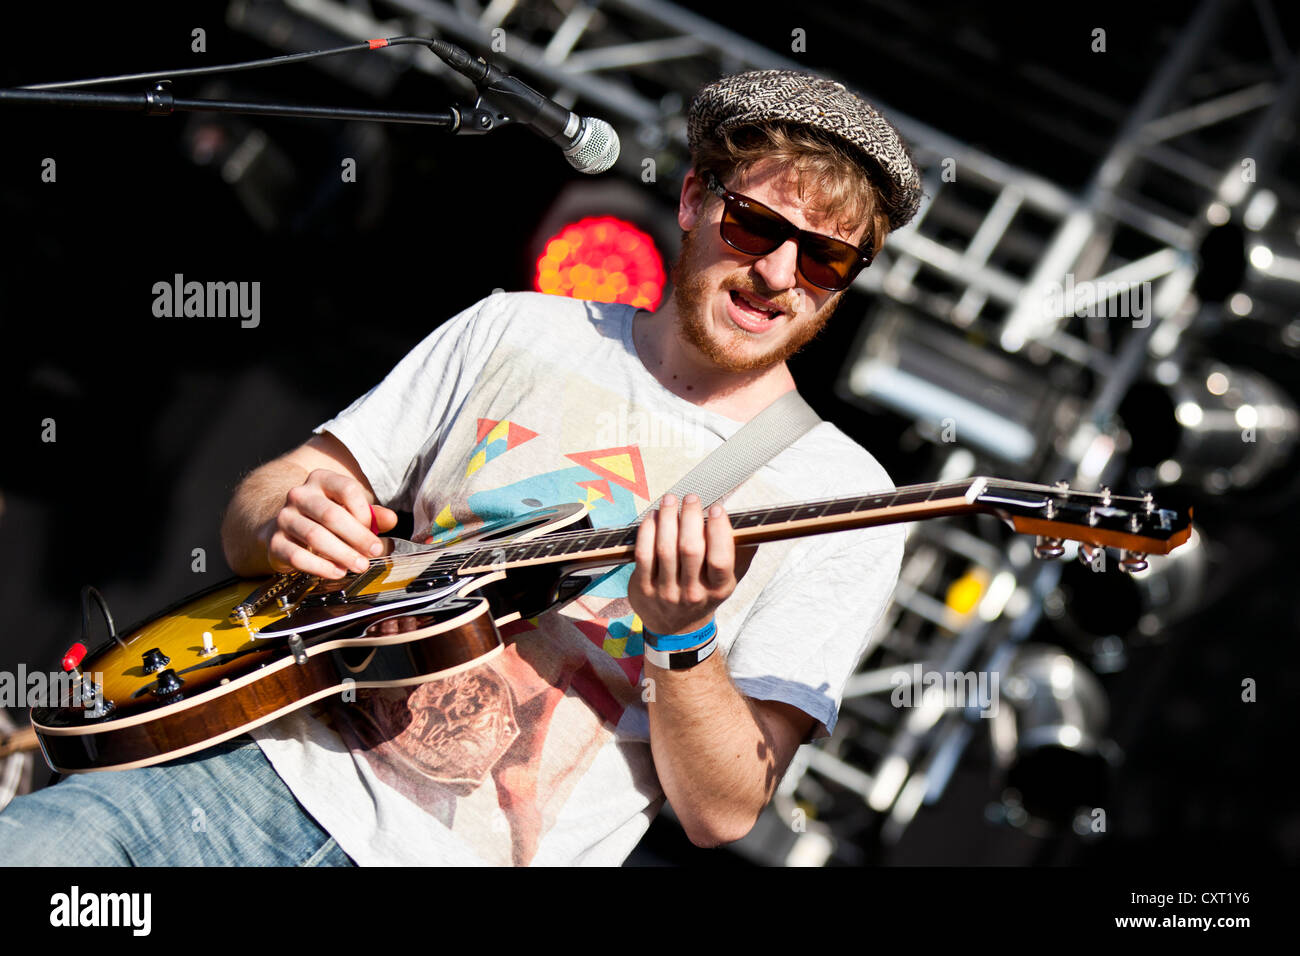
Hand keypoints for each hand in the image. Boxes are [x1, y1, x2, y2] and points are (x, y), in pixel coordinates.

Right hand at [261, 469, 397, 578]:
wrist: (285, 528)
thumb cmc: (326, 518)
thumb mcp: (351, 511)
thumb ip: (372, 515)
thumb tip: (391, 520)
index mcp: (321, 480)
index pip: (346, 489)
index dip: (364, 511)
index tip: (374, 529)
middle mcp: (299, 495)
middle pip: (331, 514)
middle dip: (357, 536)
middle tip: (374, 552)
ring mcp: (284, 518)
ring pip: (314, 535)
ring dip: (341, 553)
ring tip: (359, 565)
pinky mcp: (274, 542)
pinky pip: (297, 556)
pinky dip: (320, 567)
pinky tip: (338, 572)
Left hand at [629, 493, 745, 637]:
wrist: (676, 627)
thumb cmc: (705, 592)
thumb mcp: (729, 579)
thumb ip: (741, 553)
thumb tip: (755, 525)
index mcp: (719, 588)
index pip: (720, 559)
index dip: (719, 531)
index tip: (716, 508)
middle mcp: (693, 592)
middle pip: (690, 550)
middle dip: (691, 518)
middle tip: (691, 498)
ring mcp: (666, 592)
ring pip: (665, 549)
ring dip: (668, 519)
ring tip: (671, 500)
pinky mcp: (643, 589)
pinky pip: (644, 555)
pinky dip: (647, 532)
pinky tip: (653, 517)